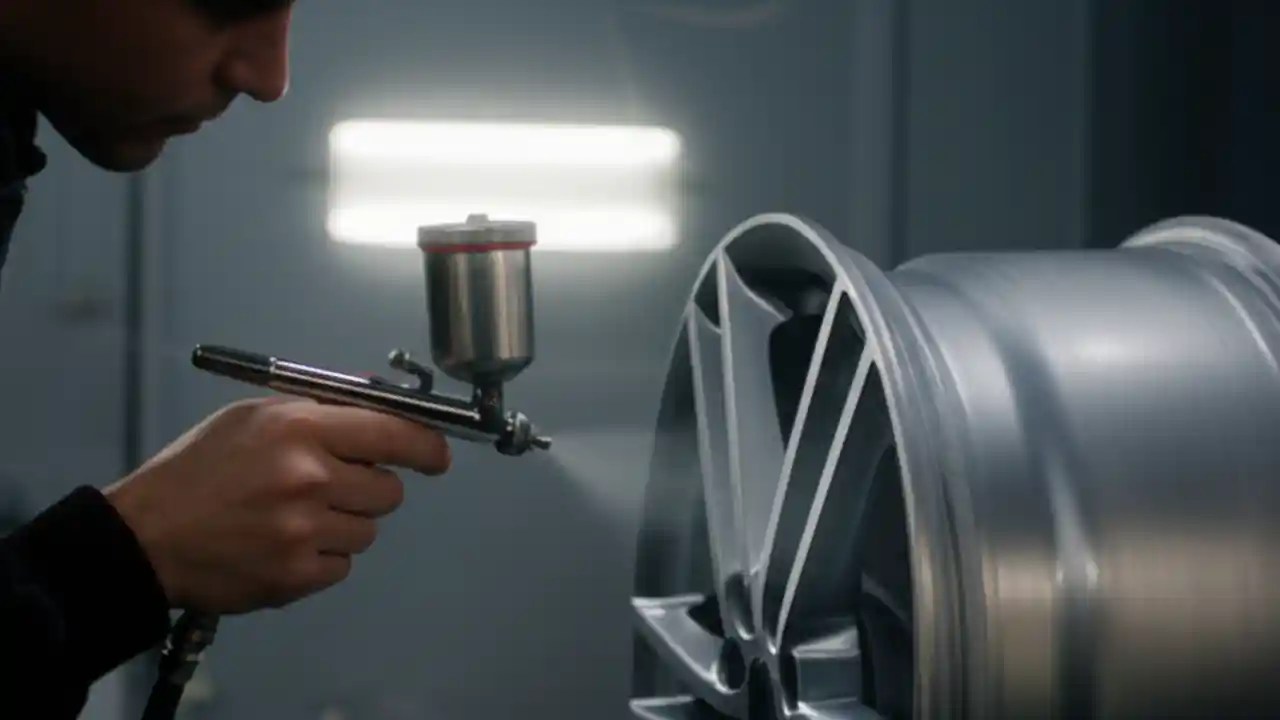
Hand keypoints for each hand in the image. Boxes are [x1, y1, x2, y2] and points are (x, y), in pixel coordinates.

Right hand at [102, 396, 451, 614]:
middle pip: (389, 490)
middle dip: (368, 489)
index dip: (426, 447)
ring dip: (344, 525)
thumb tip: (382, 401)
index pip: (393, 434)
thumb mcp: (252, 417)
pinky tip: (284, 545)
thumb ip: (320, 409)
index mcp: (300, 429)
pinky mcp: (296, 576)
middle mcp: (310, 478)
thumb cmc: (197, 470)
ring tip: (295, 518)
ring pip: (369, 530)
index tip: (437, 456)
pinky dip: (323, 558)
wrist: (144, 538)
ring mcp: (304, 531)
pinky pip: (343, 565)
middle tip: (329, 488)